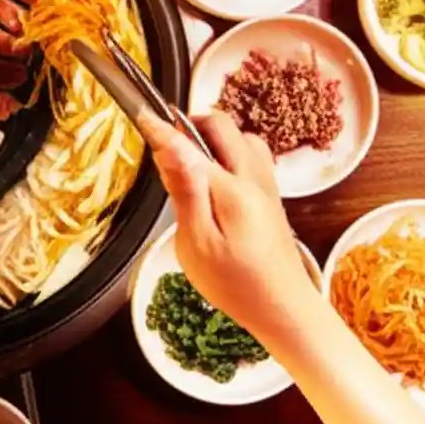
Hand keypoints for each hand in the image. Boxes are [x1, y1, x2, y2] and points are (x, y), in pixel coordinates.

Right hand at [138, 110, 315, 336]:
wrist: (284, 309)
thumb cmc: (236, 285)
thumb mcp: (198, 244)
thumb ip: (185, 191)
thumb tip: (170, 144)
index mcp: (232, 188)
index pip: (189, 143)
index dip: (161, 128)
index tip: (140, 114)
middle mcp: (253, 177)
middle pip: (222, 125)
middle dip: (190, 124)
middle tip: (165, 147)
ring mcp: (267, 184)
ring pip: (240, 137)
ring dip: (213, 137)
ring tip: (190, 163)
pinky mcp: (271, 196)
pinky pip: (251, 155)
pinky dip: (229, 152)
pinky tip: (216, 179)